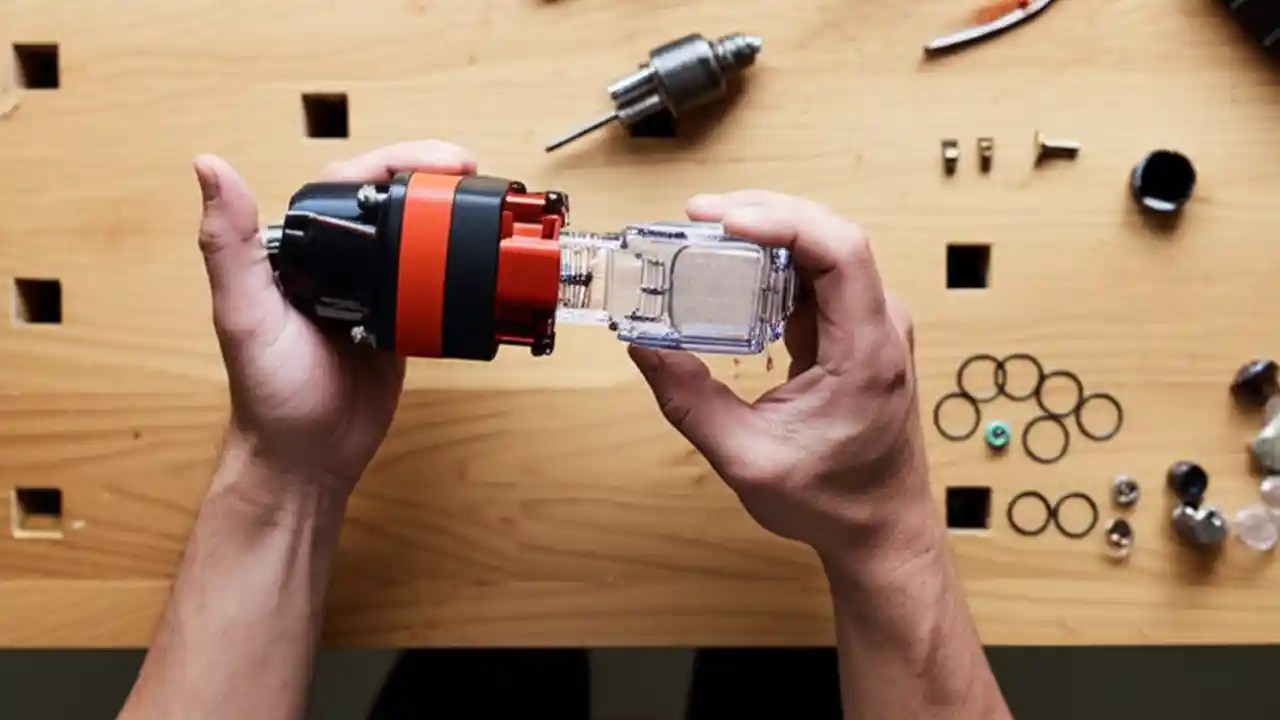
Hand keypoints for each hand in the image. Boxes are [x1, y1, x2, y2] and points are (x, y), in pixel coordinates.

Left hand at [195, 141, 476, 493]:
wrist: (307, 459)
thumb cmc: (267, 395)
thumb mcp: (244, 315)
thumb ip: (229, 244)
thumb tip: (210, 166)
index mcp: (296, 249)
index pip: (348, 183)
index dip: (395, 160)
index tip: (438, 158)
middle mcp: (333, 264)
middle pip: (389, 201)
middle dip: (433, 178)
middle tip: (473, 171)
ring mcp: (369, 293)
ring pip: (412, 237)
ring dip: (447, 216)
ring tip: (485, 207)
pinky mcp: (397, 323)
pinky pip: (428, 284)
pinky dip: (453, 268)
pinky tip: (478, 260)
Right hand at [630, 191, 925, 558]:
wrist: (880, 527)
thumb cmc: (833, 500)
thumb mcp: (746, 457)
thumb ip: (689, 402)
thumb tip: (644, 349)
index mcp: (866, 352)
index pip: (840, 253)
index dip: (783, 222)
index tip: (726, 219)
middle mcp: (879, 326)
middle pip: (829, 234)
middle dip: (764, 213)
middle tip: (700, 214)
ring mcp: (870, 324)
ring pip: (823, 246)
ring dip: (768, 229)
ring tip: (709, 229)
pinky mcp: (854, 330)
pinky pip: (817, 273)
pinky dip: (774, 258)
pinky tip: (735, 261)